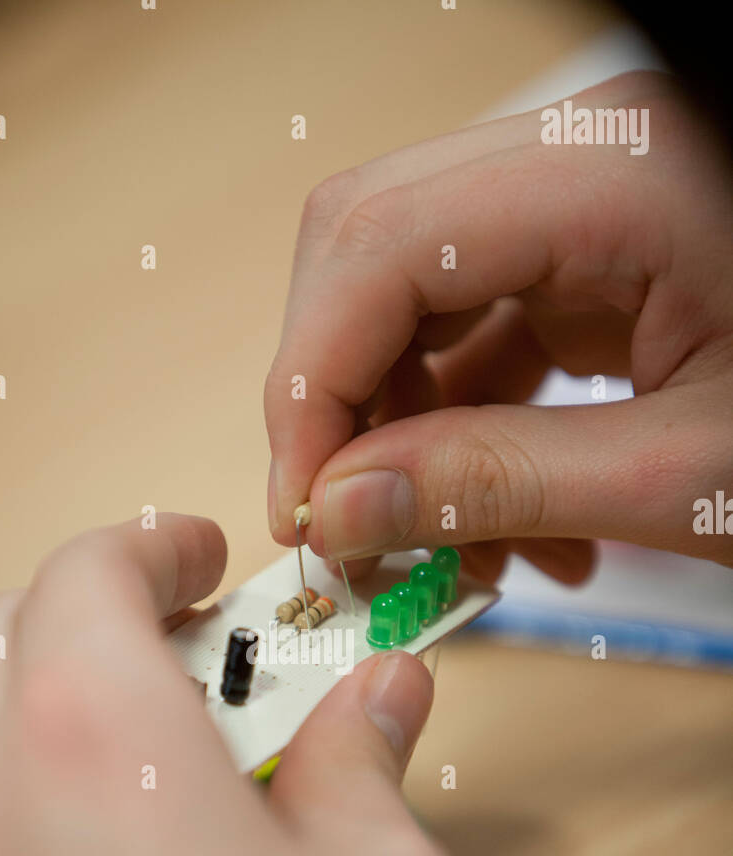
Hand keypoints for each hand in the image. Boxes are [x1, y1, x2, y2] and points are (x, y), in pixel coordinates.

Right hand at [265, 70, 732, 582]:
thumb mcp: (684, 477)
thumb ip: (499, 485)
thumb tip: (343, 509)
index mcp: (619, 176)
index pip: (378, 247)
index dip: (310, 384)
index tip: (304, 511)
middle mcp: (588, 162)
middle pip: (374, 251)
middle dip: (342, 402)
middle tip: (349, 529)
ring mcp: (589, 207)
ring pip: (417, 300)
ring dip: (408, 437)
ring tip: (451, 559)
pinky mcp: (597, 263)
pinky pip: (483, 337)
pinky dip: (470, 438)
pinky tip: (515, 533)